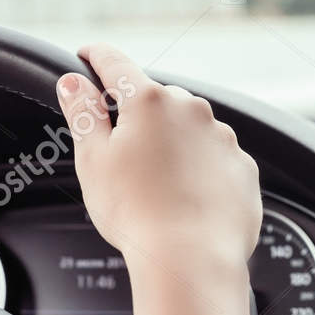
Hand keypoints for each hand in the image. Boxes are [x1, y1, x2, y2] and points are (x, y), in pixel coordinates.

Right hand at [55, 44, 260, 274]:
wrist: (192, 259)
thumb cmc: (137, 213)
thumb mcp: (93, 159)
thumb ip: (83, 113)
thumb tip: (73, 82)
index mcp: (149, 101)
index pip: (115, 65)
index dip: (96, 57)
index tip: (87, 55)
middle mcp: (191, 110)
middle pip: (155, 101)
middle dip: (137, 118)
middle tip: (119, 154)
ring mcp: (221, 137)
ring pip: (187, 130)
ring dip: (171, 145)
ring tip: (154, 187)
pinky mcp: (241, 166)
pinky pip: (213, 158)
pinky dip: (198, 169)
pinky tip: (184, 197)